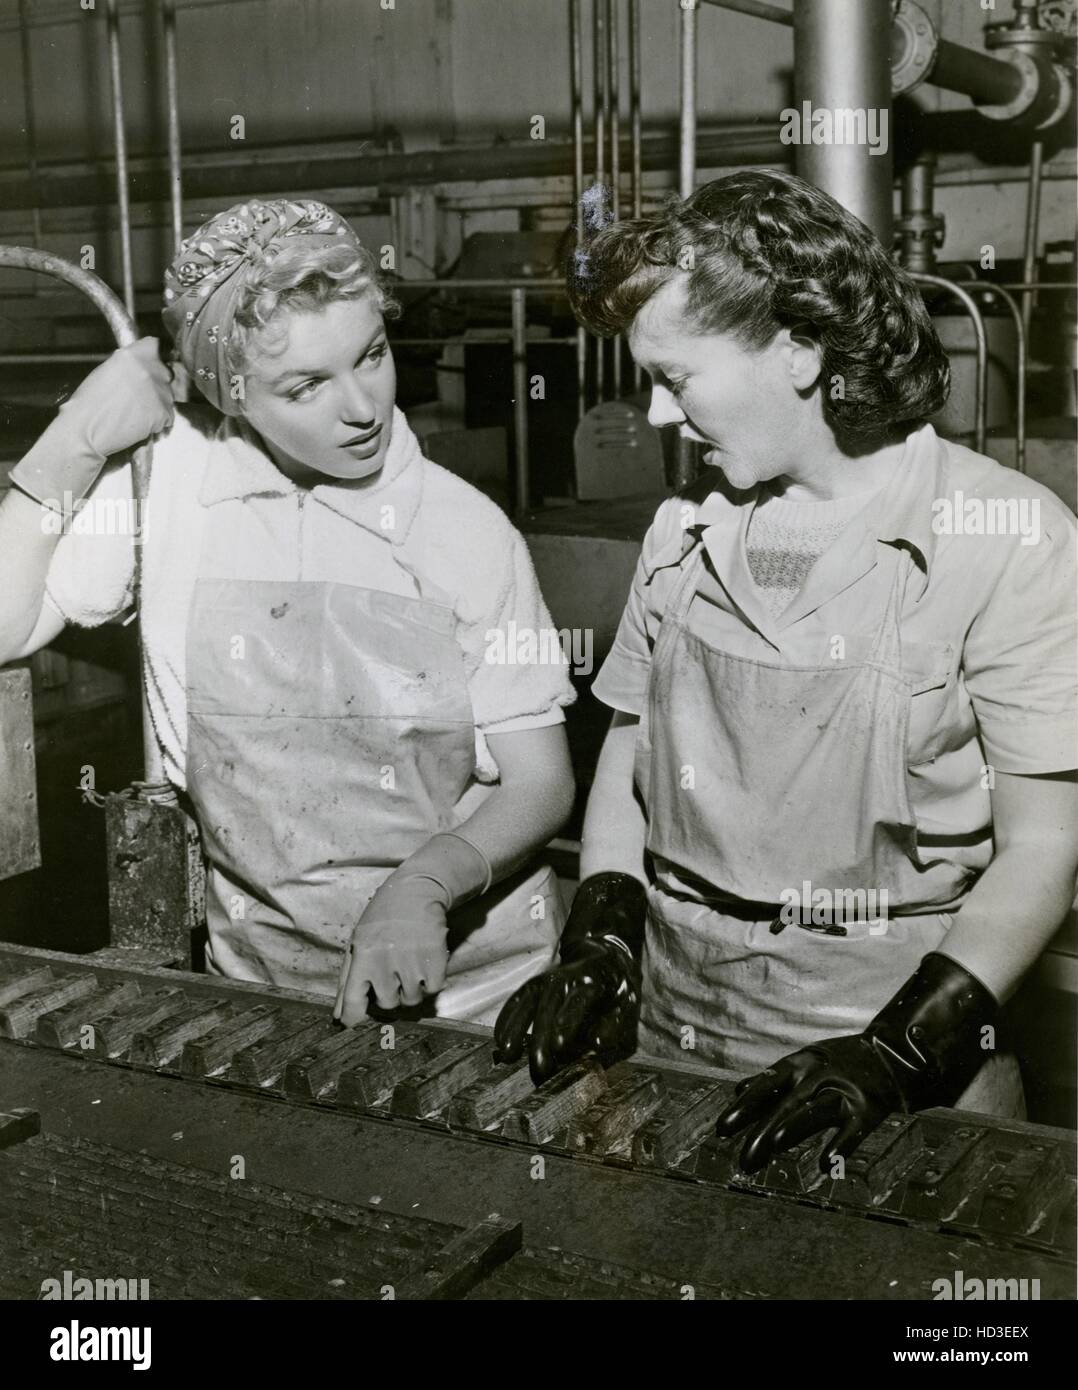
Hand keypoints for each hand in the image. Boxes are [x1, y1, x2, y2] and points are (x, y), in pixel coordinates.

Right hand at [10, 338, 173, 508]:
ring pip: (168, 395)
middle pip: (164, 372)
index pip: (154, 346)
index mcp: (131, 355)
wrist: (86, 429)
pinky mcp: (164, 413)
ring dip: (157, 403)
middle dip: (156, 382)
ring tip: (135, 412)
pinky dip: (158, 421)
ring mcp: (159, 391)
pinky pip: (168, 416)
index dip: (151, 356)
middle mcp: (149, 369)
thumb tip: (141, 364)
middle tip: (138, 396)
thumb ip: (128, 364)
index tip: (148, 365)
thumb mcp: (106, 370)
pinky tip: (140, 423)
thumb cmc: (89, 402)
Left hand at [334, 877, 449, 1025]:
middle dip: (389, 994)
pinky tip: (424, 964)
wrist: (416, 891)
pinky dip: (430, 983)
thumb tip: (338, 1017)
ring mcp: (412, 961)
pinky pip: (433, 990)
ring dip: (411, 988)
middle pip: (388, 1004)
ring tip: (408, 965)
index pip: (353, 1001)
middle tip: (392, 974)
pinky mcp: (435, 959)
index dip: (353, 1018)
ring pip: (411, 999)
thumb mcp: (356, 942)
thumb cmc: (381, 919)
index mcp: (362, 955)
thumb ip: (346, 981)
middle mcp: (386, 960)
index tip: (355, 1022)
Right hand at [493, 872, 646, 1084]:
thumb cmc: (617, 989)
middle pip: (548, 1006)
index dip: (567, 1020)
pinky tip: (500, 1041)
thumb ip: (613, 1025)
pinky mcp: (533, 985)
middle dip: (541, 1037)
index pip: (577, 1000)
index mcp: (591, 982)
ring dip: (516, 1027)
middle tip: (539, 1069)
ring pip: (527, 1001)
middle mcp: (564, 978)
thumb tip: (595, 1045)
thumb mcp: (627, 1004)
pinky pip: (516, 1001)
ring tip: (508, 1055)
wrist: (604, 957)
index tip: (558, 1044)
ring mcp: (545, 980)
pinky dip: (507, 1019)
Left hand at [715, 1036, 898, 1174]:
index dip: (745, 1107)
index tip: (723, 1129)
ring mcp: (844, 1092)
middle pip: (786, 1103)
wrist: (889, 1054)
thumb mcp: (803, 1062)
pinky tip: (826, 1165)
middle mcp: (818, 1076)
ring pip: (817, 1110)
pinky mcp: (868, 1110)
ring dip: (796, 1125)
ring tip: (776, 1144)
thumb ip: (772, 1079)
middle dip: (763, 1130)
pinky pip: (852, 1130)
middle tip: (743, 1159)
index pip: (766, 1085)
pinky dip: (840, 1146)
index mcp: (798, 1064)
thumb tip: (737, 1091)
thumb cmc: (837, 1062)